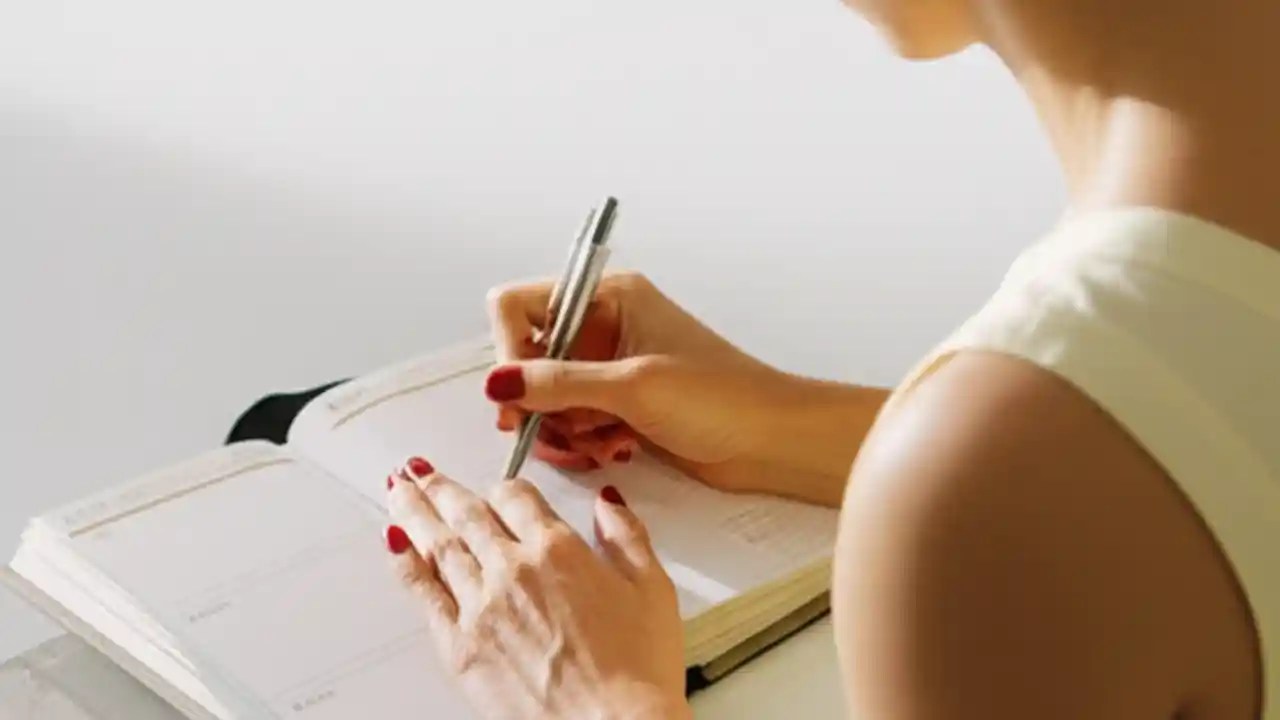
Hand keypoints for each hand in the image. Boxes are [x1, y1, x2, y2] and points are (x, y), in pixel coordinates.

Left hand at [385, 456, 690, 719]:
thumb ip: (628, 536)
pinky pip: (423, 593)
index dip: (504, 487)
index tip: (498, 488)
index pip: (516, 497)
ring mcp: (481, 606)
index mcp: (558, 549)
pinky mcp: (460, 645)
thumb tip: (608, 502)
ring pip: (438, 544)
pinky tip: (394, 544)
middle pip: (467, 513)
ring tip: (398, 490)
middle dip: (441, 488)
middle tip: (420, 472)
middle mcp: (513, 569)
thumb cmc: (637, 672)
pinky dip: (405, 564)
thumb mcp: (653, 589)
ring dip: (415, 511)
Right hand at [485, 272, 886, 505]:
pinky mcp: (620, 407)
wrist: (771, 441)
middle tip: (552, 430)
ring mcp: (610, 369)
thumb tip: (496, 382)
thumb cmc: (721, 397)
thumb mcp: (632, 386)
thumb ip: (559, 383)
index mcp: (608, 296)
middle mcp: (603, 326)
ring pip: (548, 399)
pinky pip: (574, 424)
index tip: (514, 394)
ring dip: (565, 428)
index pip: (519, 307)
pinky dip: (585, 442)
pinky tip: (618, 450)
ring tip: (603, 441)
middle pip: (528, 359)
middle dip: (537, 401)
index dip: (509, 350)